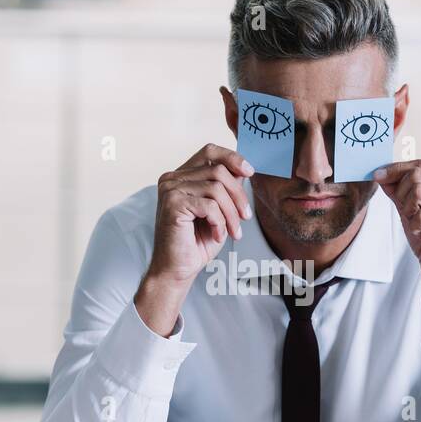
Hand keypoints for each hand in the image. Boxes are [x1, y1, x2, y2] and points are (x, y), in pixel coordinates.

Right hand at [136, 144, 253, 335]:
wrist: (178, 270)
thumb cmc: (196, 243)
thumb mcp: (219, 211)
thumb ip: (226, 189)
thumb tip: (244, 170)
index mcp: (181, 176)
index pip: (209, 151)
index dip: (232, 158)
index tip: (250, 172)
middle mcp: (172, 179)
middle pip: (218, 171)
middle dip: (238, 195)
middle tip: (246, 217)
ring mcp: (170, 190)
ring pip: (216, 188)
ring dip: (231, 213)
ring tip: (233, 232)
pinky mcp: (172, 204)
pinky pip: (209, 206)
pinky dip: (220, 222)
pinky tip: (217, 236)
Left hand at [374, 160, 420, 299]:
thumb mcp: (411, 211)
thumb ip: (399, 191)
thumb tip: (381, 173)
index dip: (396, 169)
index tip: (378, 175)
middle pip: (418, 175)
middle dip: (401, 193)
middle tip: (406, 212)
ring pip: (418, 191)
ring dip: (408, 210)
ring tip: (416, 223)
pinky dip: (414, 225)